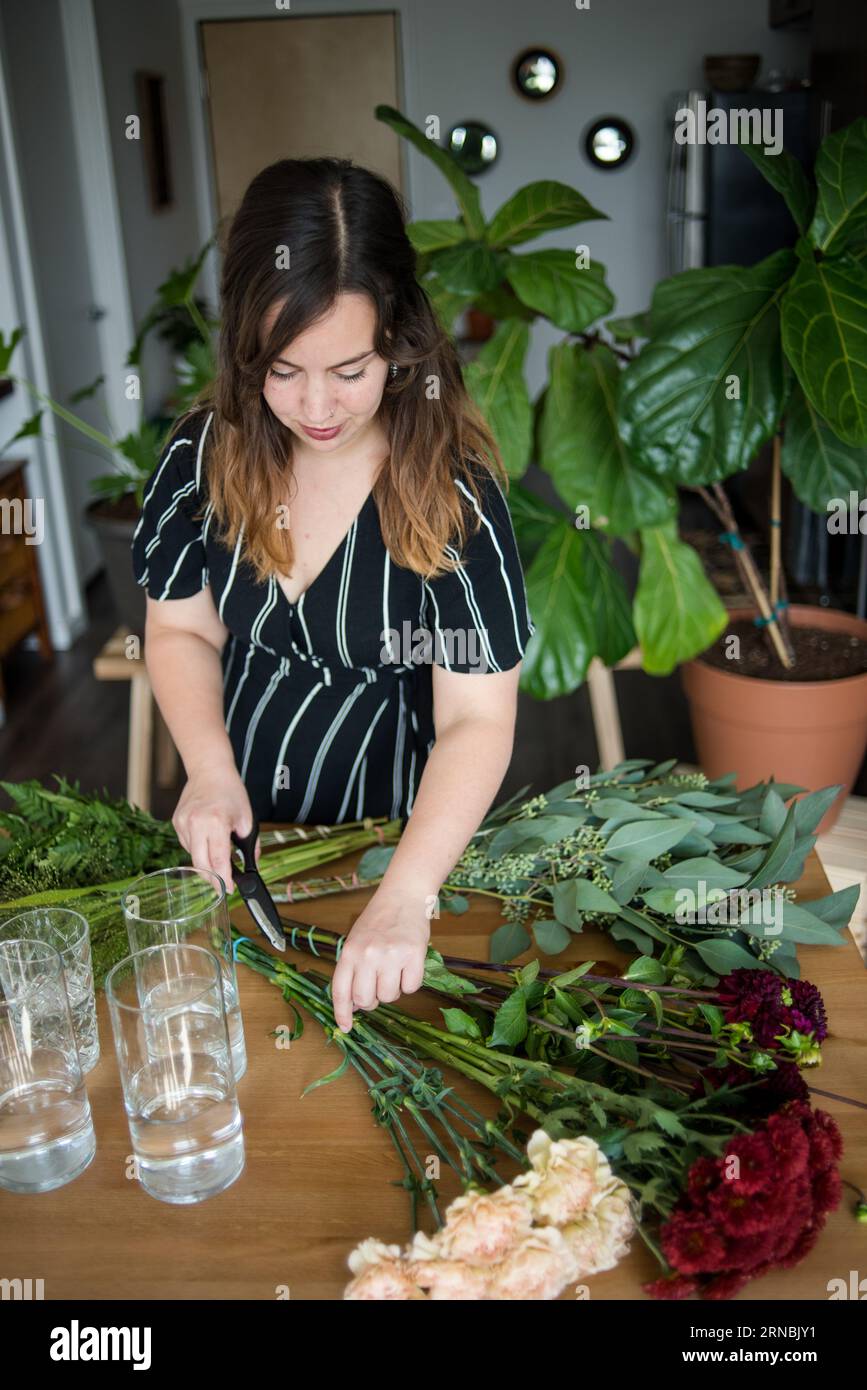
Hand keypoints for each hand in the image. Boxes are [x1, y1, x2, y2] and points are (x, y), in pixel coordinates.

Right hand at [172, 760, 258, 893]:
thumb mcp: (247, 819)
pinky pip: (187, 845)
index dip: (224, 879)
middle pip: (201, 864)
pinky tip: (207, 843)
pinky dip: (198, 850)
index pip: (219, 860)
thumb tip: (251, 868)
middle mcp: (195, 824)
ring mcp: (183, 823)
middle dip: (212, 879)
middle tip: (222, 886)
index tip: (229, 890)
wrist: (209, 770)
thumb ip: (250, 846)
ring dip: (205, 864)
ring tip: (218, 861)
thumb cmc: (231, 792)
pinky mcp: (176, 823)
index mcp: (216, 822)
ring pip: (193, 856)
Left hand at [330, 886, 430, 1032]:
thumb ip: (353, 969)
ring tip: (395, 970)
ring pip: (389, 997)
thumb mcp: (356, 941)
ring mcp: (391, 955)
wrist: (403, 895)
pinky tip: (409, 965)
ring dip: (393, 990)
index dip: (342, 1014)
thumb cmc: (378, 920)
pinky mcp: (414, 955)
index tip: (345, 1028)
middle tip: (379, 984)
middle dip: (372, 1000)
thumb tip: (354, 1005)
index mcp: (349, 952)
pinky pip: (411, 988)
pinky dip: (411, 982)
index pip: (341, 991)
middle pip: (365, 1000)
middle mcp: (368, 955)